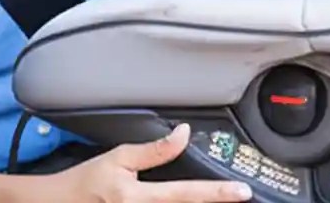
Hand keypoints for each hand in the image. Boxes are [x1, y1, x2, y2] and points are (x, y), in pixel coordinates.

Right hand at [43, 124, 252, 202]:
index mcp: (138, 198)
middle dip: (213, 202)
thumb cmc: (86, 182)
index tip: (243, 192)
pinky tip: (197, 200)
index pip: (187, 194)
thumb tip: (183, 134)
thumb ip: (154, 150)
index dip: (218, 193)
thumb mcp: (118, 158)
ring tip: (220, 197)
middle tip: (238, 194)